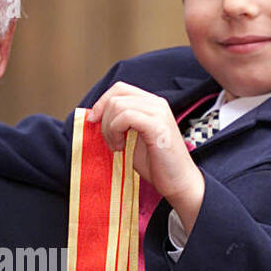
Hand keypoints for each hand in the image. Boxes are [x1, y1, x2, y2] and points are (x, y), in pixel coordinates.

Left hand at [88, 82, 204, 233]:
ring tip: (116, 146)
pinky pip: (126, 117)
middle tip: (108, 141)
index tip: (92, 121)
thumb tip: (93, 116)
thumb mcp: (131, 139)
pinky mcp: (158, 126)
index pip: (120, 88)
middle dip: (103, 117)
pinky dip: (116, 132)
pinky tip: (121, 147)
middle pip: (117, 94)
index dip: (102, 102)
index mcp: (151, 104)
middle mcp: (156, 103)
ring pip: (118, 105)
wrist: (178, 182)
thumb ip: (117, 125)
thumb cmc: (155, 164)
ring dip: (109, 128)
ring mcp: (159, 113)